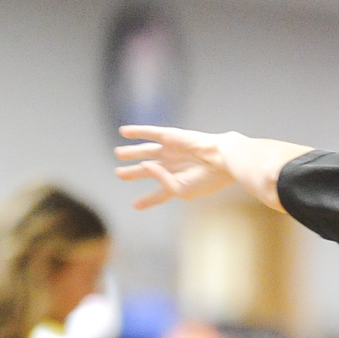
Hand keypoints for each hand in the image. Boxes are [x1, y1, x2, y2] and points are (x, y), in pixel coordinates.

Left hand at [115, 126, 239, 209]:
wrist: (221, 160)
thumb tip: (144, 164)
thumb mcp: (181, 189)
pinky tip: (123, 132)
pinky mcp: (171, 136)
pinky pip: (149, 132)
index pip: (159, 194)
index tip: (135, 205)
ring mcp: (171, 151)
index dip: (147, 200)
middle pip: (148, 171)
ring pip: (146, 151)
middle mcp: (173, 167)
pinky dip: (136, 131)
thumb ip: (161, 180)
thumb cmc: (205, 179)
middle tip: (119, 174)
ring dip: (131, 152)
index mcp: (178, 184)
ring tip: (117, 153)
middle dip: (133, 173)